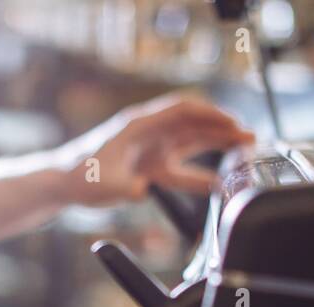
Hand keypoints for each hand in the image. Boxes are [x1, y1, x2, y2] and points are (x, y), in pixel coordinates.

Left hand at [53, 94, 254, 205]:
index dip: (209, 114)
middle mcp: (150, 133)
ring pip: (192, 144)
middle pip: (194, 125)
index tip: (232, 123)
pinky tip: (219, 184)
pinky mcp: (151, 168)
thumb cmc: (80, 176)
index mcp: (139, 125)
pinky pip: (183, 169)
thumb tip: (141, 190)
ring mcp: (152, 150)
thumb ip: (124, 186)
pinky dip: (202, 175)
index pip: (182, 110)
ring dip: (218, 147)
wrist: (64, 183)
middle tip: (249, 138)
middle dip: (222, 129)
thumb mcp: (102, 183)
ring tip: (245, 152)